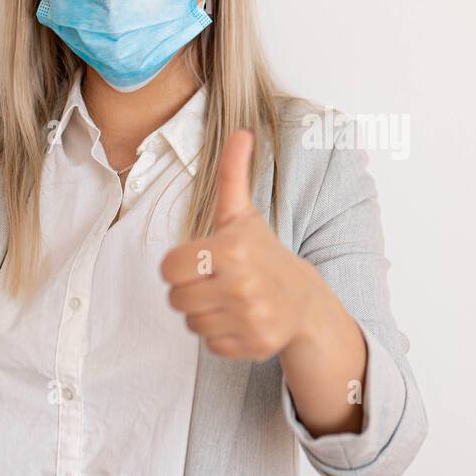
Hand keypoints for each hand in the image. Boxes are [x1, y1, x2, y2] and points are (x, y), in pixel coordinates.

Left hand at [161, 129, 329, 360]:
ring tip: (229, 300)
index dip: (181, 265)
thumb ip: (232, 174)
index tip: (202, 261)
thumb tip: (239, 131)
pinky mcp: (254, 345)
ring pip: (192, 323)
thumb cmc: (263, 253)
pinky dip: (222, 335)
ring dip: (205, 313)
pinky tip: (241, 319)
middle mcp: (242, 285)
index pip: (169, 268)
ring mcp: (250, 317)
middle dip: (191, 291)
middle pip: (176, 298)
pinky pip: (211, 344)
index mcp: (232, 249)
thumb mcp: (243, 215)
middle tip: (216, 282)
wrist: (305, 301)